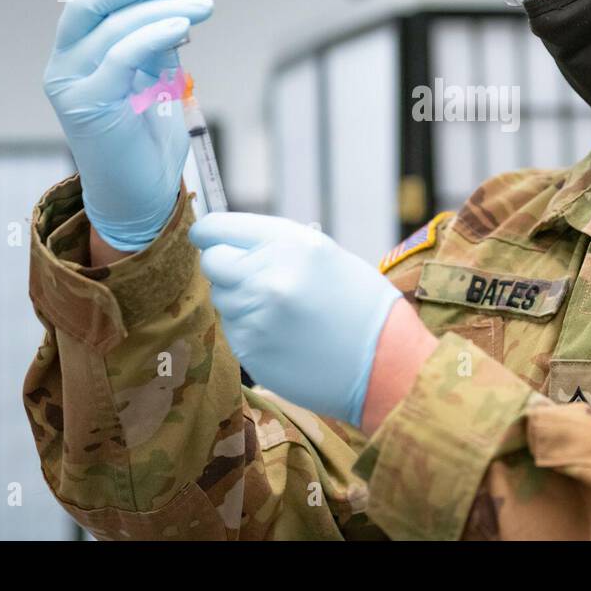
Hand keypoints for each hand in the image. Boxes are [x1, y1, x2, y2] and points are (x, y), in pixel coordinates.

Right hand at [43, 0, 213, 250]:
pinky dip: (152, 35)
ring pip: (110, 27)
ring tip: (199, 5)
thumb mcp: (155, 76)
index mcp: (75, 51)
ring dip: (159, 8)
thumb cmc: (147, 138)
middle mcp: (63, 64)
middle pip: (87, 1)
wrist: (140, 194)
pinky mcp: (88, 106)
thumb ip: (155, 39)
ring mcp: (70, 85)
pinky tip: (182, 26)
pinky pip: (121, 58)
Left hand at [188, 212, 401, 425]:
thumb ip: (275, 246)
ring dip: (242, 301)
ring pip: (223, 298)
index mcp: (291, 244)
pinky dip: (251, 329)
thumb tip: (228, 243)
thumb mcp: (325, 255)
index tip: (205, 237)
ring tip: (283, 312)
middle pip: (213, 263)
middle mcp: (267, 276)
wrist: (384, 362)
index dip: (209, 232)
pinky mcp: (249, 349)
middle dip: (226, 268)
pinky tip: (284, 336)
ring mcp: (255, 315)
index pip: (220, 228)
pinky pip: (233, 329)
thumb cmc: (361, 306)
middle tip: (253, 278)